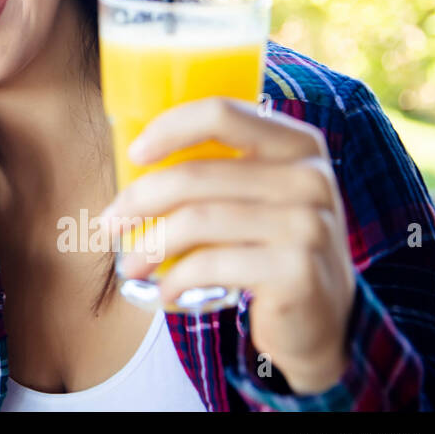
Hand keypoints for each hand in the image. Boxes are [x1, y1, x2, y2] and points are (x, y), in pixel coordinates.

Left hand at [101, 97, 355, 393]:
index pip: (221, 113)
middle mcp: (310, 176)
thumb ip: (219, 168)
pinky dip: (176, 279)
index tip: (134, 154)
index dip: (169, 128)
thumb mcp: (259, 196)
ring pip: (198, 220)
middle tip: (110, 223)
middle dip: (139, 200)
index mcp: (298, 143)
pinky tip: (166, 291)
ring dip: (150, 245)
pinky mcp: (298, 271)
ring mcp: (309, 224)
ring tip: (130, 265)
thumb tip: (131, 157)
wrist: (325, 320)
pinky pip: (212, 264)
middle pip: (197, 174)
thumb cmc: (271, 248)